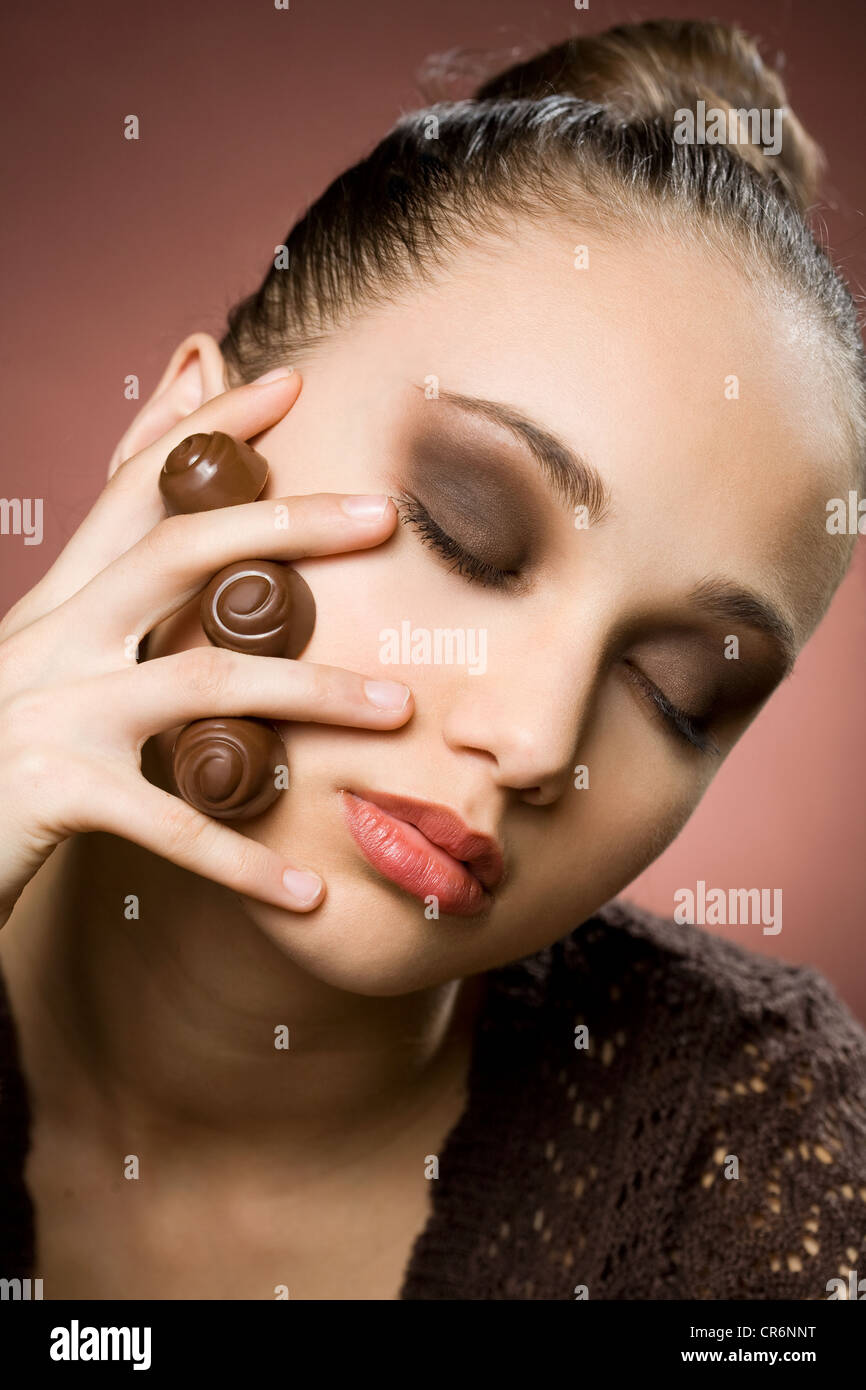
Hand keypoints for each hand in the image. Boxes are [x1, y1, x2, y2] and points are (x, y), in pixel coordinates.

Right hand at [0, 371, 411, 924]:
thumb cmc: (3, 762)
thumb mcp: (52, 673)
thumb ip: (116, 624)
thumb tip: (202, 592)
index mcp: (58, 604)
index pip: (136, 494)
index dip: (207, 432)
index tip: (286, 383)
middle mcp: (50, 638)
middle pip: (179, 553)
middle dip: (285, 526)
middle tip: (383, 516)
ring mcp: (50, 711)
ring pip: (201, 681)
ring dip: (311, 694)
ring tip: (397, 711)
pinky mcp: (53, 791)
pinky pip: (172, 824)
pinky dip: (243, 861)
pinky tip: (308, 892)